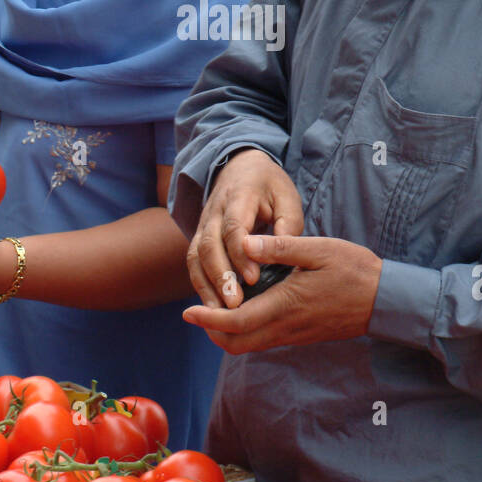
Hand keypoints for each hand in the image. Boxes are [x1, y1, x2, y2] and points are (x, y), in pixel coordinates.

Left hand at [183, 231, 381, 353]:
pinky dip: (247, 330)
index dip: (207, 320)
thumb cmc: (354, 270)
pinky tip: (246, 308)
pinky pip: (266, 340)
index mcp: (285, 305)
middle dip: (212, 332)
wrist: (386, 300)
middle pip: (237, 344)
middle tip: (197, 312)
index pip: (235, 322)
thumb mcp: (318, 249)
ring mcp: (294, 335)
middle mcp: (286, 326)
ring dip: (228, 332)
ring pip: (250, 345)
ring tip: (216, 308)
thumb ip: (279, 247)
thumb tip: (244, 243)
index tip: (187, 312)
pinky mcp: (301, 335)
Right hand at [186, 149, 303, 308]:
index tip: (253, 279)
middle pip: (209, 245)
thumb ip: (288, 224)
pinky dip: (200, 285)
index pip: (234, 228)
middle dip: (220, 276)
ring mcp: (203, 224)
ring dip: (206, 285)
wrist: (240, 168)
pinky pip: (193, 262)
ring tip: (220, 313)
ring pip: (196, 256)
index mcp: (239, 197)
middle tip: (235, 304)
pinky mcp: (199, 237)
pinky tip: (212, 308)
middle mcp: (214, 212)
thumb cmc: (269, 186)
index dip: (240, 254)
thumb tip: (283, 254)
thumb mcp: (287, 196)